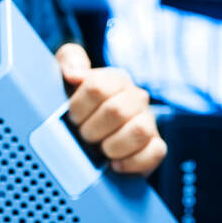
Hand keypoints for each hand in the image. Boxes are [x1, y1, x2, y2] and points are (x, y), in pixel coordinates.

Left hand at [56, 43, 166, 175]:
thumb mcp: (65, 78)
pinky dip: (131, 162)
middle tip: (85, 136)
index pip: (97, 87)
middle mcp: (137, 98)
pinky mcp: (156, 147)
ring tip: (101, 149)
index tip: (72, 116)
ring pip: (139, 130)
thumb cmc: (77, 109)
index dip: (78, 107)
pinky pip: (155, 153)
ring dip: (112, 146)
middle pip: (116, 110)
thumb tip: (72, 73)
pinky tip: (115, 163)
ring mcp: (149, 122)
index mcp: (116, 79)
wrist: (89, 141)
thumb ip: (69, 59)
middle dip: (92, 130)